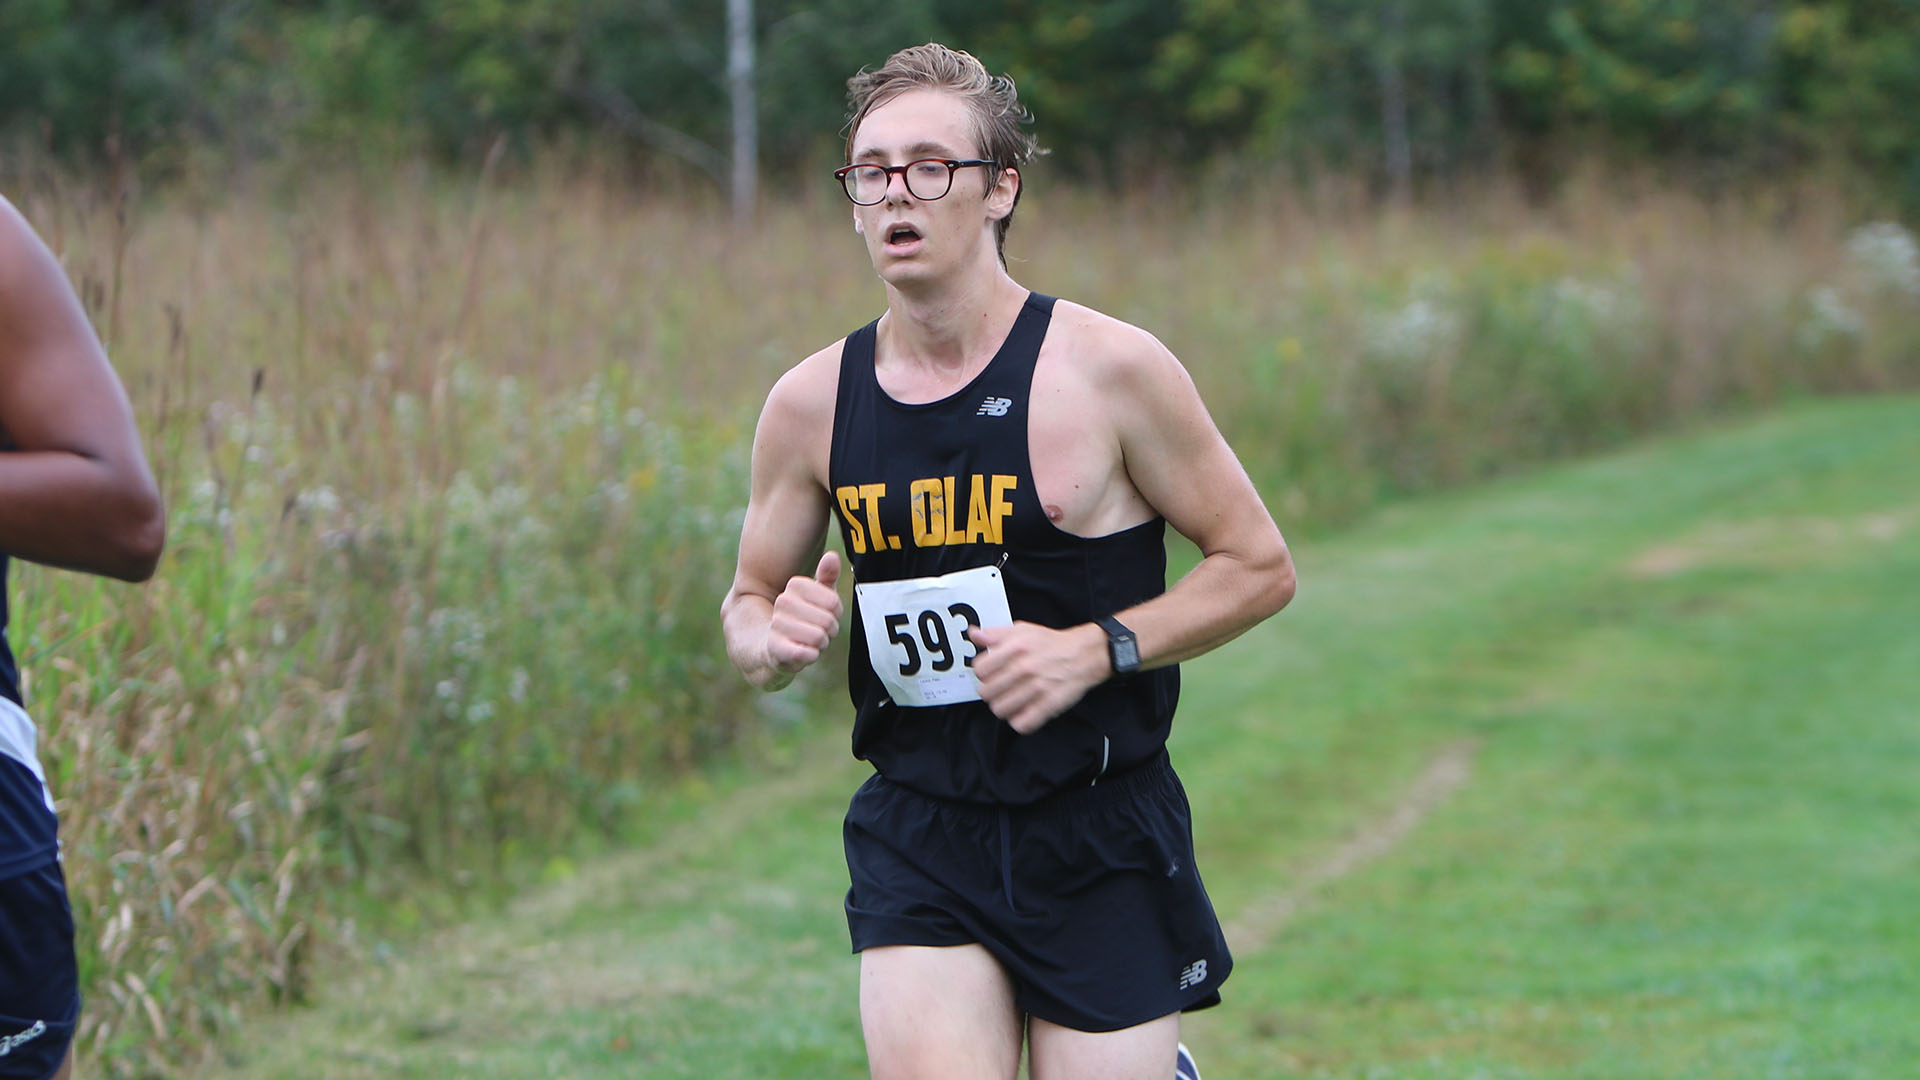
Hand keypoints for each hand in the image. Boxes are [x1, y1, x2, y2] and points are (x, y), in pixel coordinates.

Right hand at [766, 552, 843, 674]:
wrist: (773, 646)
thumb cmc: (802, 618)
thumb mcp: (818, 596)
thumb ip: (827, 576)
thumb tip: (832, 556)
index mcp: (795, 585)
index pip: (834, 602)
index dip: (835, 613)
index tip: (825, 615)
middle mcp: (783, 601)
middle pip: (828, 620)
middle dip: (829, 631)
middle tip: (819, 631)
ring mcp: (777, 624)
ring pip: (819, 637)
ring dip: (820, 645)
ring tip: (809, 641)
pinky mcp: (775, 649)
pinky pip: (805, 653)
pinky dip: (811, 656)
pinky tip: (804, 653)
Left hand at [969, 621, 1108, 733]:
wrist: (1084, 655)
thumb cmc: (1051, 644)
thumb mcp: (1022, 630)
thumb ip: (996, 633)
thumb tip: (974, 634)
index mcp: (1015, 648)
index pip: (980, 670)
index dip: (982, 673)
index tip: (990, 674)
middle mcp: (1024, 667)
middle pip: (986, 692)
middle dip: (990, 692)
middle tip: (999, 689)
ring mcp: (1036, 688)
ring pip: (1000, 710)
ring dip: (1003, 707)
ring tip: (1010, 701)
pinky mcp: (1049, 705)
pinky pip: (1022, 724)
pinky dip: (1019, 721)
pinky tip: (1023, 712)